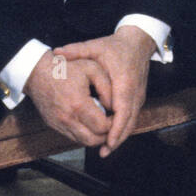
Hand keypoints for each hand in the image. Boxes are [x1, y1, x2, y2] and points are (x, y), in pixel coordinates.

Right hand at [24, 52, 112, 147]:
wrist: (37, 72)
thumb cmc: (67, 68)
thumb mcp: (92, 69)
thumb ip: (107, 88)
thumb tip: (115, 107)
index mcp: (79, 104)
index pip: (102, 127)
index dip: (113, 123)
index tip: (115, 114)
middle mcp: (68, 118)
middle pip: (94, 140)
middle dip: (107, 134)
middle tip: (111, 121)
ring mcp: (59, 124)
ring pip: (83, 142)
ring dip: (96, 136)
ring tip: (102, 122)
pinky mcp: (54, 126)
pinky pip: (73, 137)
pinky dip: (84, 134)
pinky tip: (89, 121)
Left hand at [53, 29, 154, 156]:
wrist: (138, 43)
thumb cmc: (116, 46)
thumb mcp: (96, 46)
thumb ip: (77, 50)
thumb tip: (57, 52)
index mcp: (124, 82)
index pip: (122, 109)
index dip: (115, 128)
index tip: (107, 141)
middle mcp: (135, 92)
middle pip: (129, 121)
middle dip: (117, 138)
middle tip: (103, 152)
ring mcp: (139, 96)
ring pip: (132, 122)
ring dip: (120, 136)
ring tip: (105, 149)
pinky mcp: (138, 98)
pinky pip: (132, 118)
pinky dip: (123, 129)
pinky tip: (112, 137)